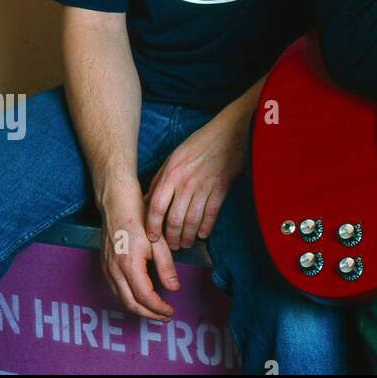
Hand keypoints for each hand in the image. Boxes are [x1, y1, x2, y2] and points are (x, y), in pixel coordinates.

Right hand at [98, 181, 177, 320]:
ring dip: (139, 308)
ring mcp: (107, 269)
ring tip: (156, 310)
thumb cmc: (138, 218)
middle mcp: (114, 271)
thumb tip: (174, 288)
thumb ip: (166, 267)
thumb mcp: (159, 242)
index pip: (145, 297)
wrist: (116, 204)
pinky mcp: (105, 266)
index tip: (171, 311)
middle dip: (149, 314)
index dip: (159, 308)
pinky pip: (116, 289)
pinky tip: (141, 296)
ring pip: (121, 299)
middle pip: (131, 304)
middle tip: (165, 317)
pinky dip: (129, 298)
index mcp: (129, 266)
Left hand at [143, 103, 249, 251]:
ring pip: (192, 220)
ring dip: (188, 236)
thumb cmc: (200, 143)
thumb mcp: (174, 157)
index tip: (152, 237)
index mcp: (171, 174)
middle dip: (171, 237)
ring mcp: (204, 186)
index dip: (152, 226)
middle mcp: (186, 182)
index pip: (156, 207)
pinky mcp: (221, 188)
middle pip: (174, 219)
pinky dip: (206, 228)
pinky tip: (203, 234)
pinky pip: (211, 214)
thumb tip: (146, 201)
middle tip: (171, 246)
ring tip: (186, 243)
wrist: (230, 131)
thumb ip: (160, 180)